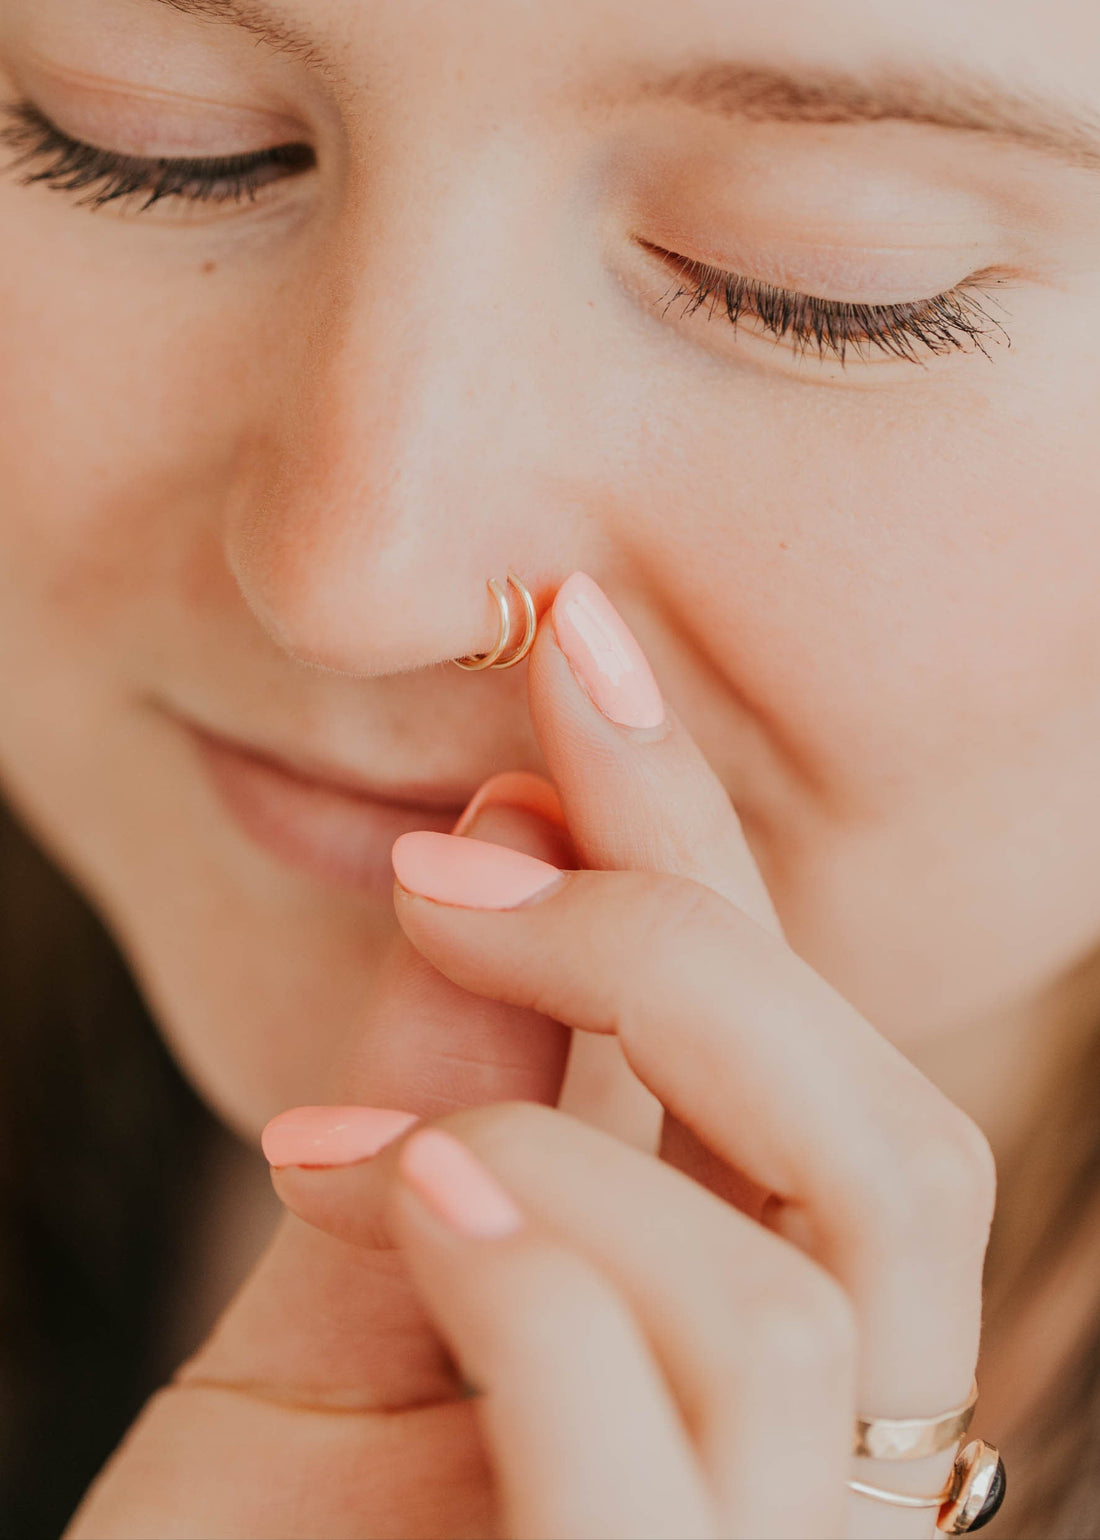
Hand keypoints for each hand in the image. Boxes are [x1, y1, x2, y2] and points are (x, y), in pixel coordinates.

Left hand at [274, 572, 996, 1538]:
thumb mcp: (356, 1304)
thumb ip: (460, 1104)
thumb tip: (506, 849)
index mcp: (759, 1348)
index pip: (800, 1054)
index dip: (702, 831)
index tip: (577, 641)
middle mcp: (825, 1468)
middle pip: (892, 1144)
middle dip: (681, 940)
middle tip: (451, 856)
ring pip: (806, 1285)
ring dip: (582, 1114)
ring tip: (369, 1107)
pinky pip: (679, 1429)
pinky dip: (541, 1259)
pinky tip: (395, 1187)